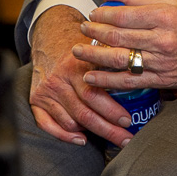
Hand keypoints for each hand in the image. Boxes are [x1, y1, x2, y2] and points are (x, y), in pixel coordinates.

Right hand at [28, 4, 135, 148]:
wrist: (50, 36)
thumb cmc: (80, 43)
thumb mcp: (96, 44)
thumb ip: (113, 56)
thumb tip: (140, 68)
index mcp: (75, 65)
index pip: (94, 94)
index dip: (111, 111)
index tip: (128, 121)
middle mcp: (59, 79)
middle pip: (84, 113)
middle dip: (108, 129)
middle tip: (126, 138)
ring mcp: (46, 91)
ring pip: (70, 121)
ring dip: (91, 133)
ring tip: (111, 138)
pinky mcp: (36, 99)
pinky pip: (47, 124)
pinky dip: (64, 135)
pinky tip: (81, 139)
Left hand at [75, 0, 176, 91]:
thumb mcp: (171, 0)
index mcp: (165, 15)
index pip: (124, 14)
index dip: (103, 14)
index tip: (93, 12)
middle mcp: (163, 40)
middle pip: (119, 37)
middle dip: (95, 32)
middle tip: (82, 28)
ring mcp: (163, 62)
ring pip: (121, 60)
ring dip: (95, 56)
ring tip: (79, 51)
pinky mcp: (163, 80)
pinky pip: (130, 81)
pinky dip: (108, 80)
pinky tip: (92, 76)